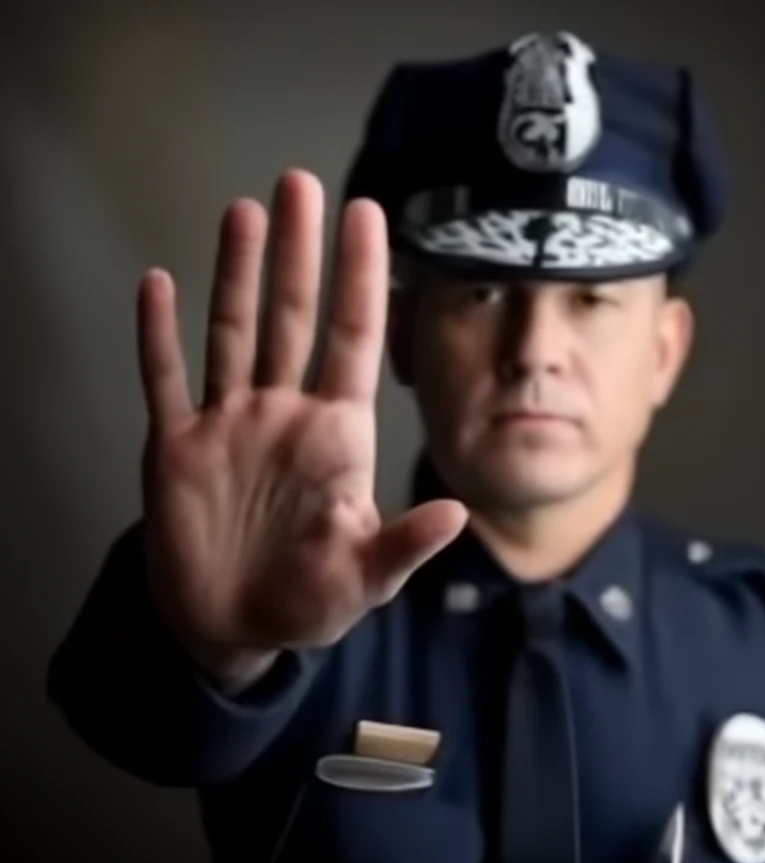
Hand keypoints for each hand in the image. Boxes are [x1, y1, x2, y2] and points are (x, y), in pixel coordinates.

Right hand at [136, 170, 466, 681]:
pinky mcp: (177, 448)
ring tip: (243, 212)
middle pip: (293, 318)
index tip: (368, 214)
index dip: (362, 278)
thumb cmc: (307, 603)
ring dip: (235, 274)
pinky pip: (164, 379)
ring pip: (233, 332)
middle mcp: (284, 415)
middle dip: (298, 252)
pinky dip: (158, 335)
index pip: (354, 340)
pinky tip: (158, 284)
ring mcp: (229, 425)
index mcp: (336, 437)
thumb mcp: (362, 579)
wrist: (232, 629)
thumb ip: (402, 545)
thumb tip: (456, 515)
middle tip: (300, 182)